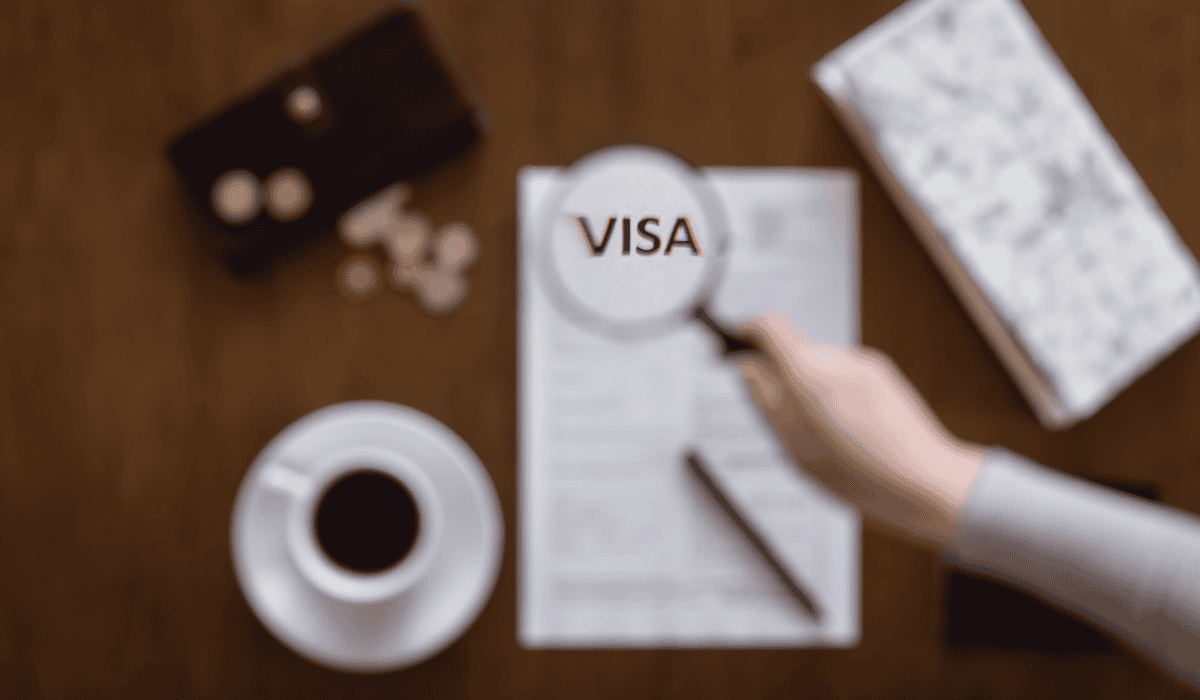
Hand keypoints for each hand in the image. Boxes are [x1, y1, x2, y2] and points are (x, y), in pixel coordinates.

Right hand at [736, 313, 985, 547]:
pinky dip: (834, 394)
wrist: (926, 480)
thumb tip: (747, 367)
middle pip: (793, 350)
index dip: (747, 333)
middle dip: (781, 376)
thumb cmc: (860, 475)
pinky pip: (843, 374)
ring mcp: (863, 363)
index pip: (768, 326)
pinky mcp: (882, 372)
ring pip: (818, 364)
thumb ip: (766, 401)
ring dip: (810, 388)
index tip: (737, 348)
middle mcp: (838, 359)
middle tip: (785, 420)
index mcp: (810, 375)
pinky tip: (849, 430)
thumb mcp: (794, 447)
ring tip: (825, 434)